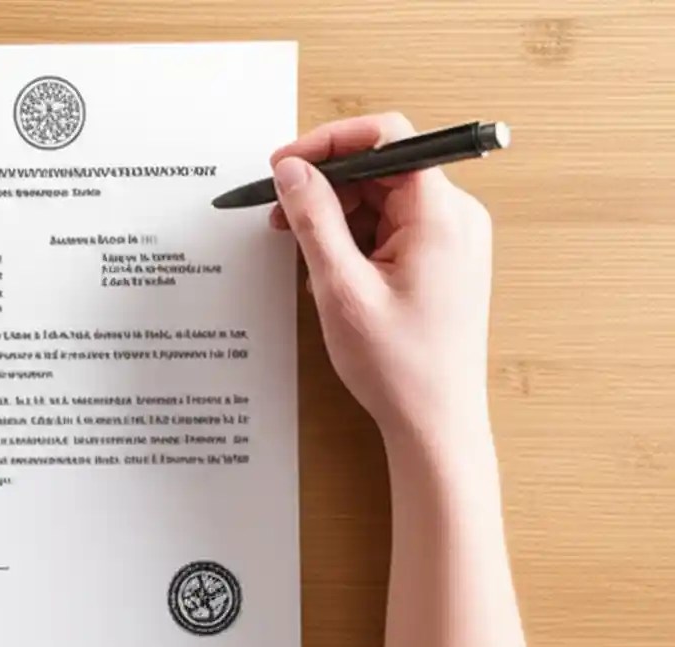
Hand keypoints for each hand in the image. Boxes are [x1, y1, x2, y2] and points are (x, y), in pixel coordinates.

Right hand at [269, 112, 493, 437]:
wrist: (435, 423)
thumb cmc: (400, 367)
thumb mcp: (341, 287)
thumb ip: (314, 219)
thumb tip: (292, 171)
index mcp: (441, 216)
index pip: (389, 138)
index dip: (331, 142)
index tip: (286, 164)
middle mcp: (454, 217)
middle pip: (381, 167)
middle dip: (325, 183)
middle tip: (278, 212)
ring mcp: (450, 238)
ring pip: (381, 197)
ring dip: (334, 212)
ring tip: (297, 247)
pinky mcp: (439, 259)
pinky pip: (389, 226)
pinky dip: (352, 236)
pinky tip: (327, 268)